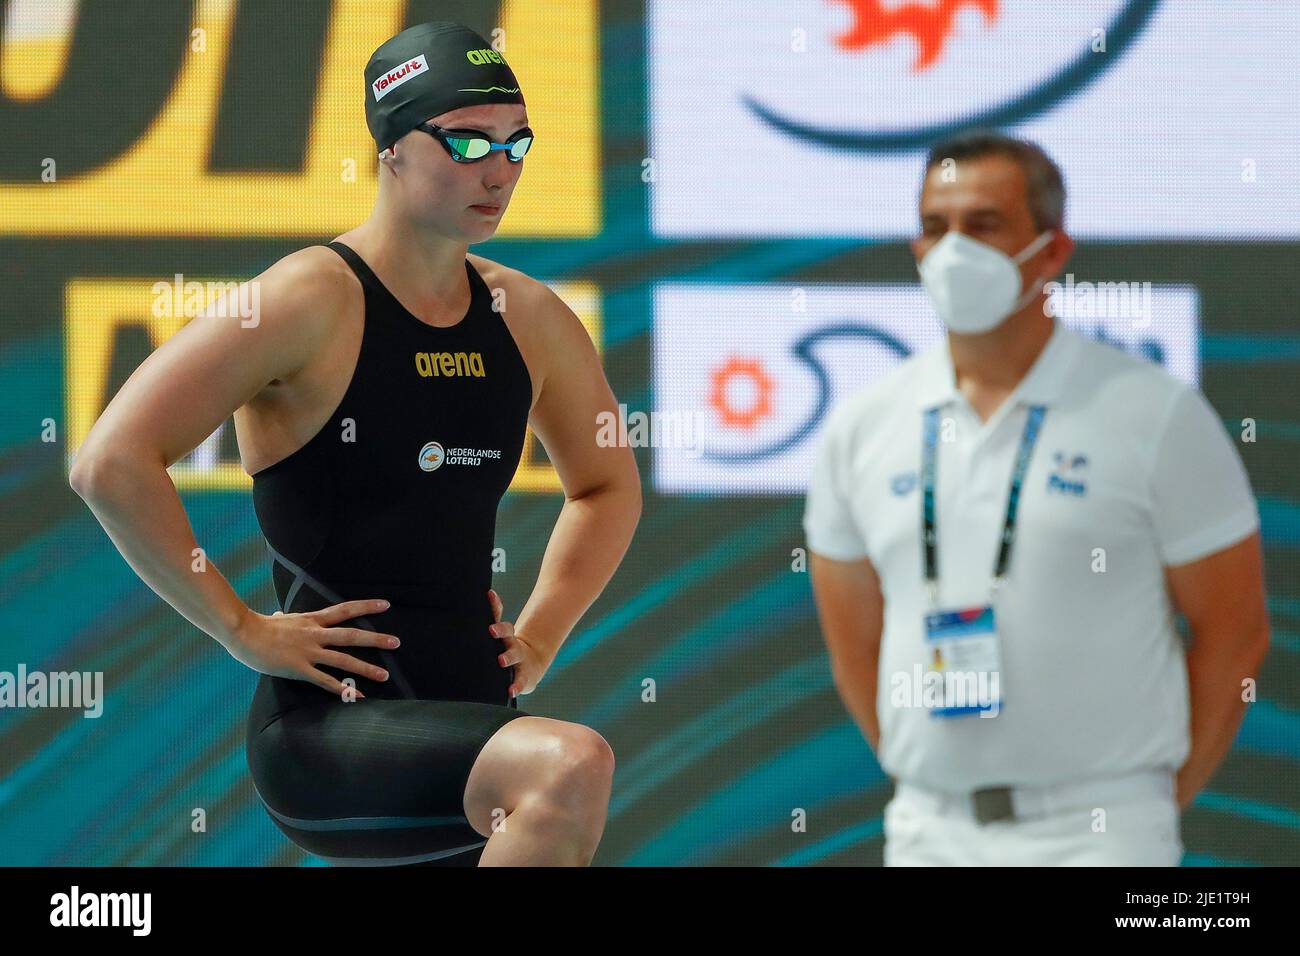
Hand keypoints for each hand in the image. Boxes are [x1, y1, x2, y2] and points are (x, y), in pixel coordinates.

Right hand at [228, 600, 399, 699]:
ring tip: (385, 675)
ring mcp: (308, 652)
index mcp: (313, 620)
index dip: (366, 606)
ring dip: (365, 668)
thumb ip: (288, 619)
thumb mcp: (281, 619)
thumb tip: (281, 615)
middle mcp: (315, 634)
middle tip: (397, 643)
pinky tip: (356, 696)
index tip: (386, 604)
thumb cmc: (259, 627)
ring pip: (343, 660)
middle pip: (351, 635)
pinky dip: (341, 689)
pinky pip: (324, 680)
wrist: (243, 633)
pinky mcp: (299, 668)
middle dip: (375, 640)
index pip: (345, 609)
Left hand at [487, 589, 547, 697]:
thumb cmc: (509, 650)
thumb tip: (484, 597)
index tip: (489, 595)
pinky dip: (516, 686)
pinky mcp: (524, 677)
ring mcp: (519, 660)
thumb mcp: (500, 638)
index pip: (499, 617)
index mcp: (506, 635)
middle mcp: (513, 645)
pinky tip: (511, 691)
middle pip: (508, 635)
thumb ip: (491, 621)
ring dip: (508, 657)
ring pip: (514, 656)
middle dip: (500, 632)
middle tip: (491, 630)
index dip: (495, 606)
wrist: (531, 666)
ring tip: (501, 660)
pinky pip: (520, 682)